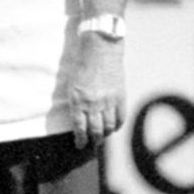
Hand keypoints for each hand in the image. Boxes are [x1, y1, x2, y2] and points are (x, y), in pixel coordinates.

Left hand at [68, 32, 126, 148]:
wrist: (100, 49)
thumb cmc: (82, 64)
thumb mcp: (72, 83)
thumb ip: (76, 101)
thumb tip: (79, 118)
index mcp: (78, 100)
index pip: (79, 127)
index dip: (80, 139)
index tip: (80, 145)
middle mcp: (93, 103)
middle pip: (95, 130)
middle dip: (94, 140)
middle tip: (93, 144)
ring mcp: (108, 100)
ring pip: (108, 126)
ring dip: (105, 134)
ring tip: (103, 137)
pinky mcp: (120, 96)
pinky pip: (121, 117)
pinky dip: (117, 125)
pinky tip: (114, 127)